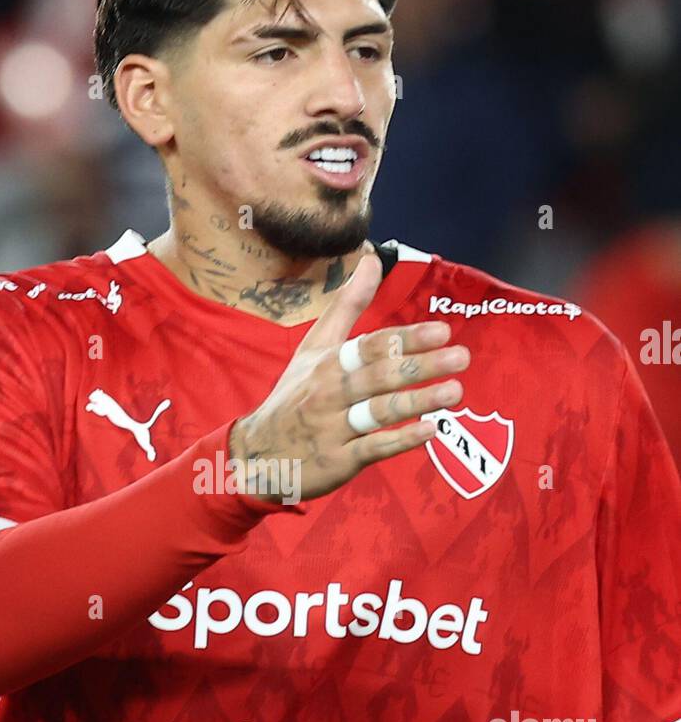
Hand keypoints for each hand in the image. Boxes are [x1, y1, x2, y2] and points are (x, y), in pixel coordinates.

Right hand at [228, 252, 469, 502]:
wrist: (258, 456)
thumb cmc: (293, 397)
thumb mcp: (313, 349)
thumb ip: (346, 307)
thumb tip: (371, 260)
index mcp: (327, 364)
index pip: (370, 346)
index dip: (406, 338)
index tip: (442, 330)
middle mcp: (329, 392)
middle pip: (379, 376)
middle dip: (421, 366)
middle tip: (462, 357)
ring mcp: (332, 428)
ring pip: (377, 412)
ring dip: (417, 401)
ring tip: (454, 391)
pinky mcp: (337, 461)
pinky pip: (372, 449)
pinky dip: (400, 440)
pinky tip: (430, 431)